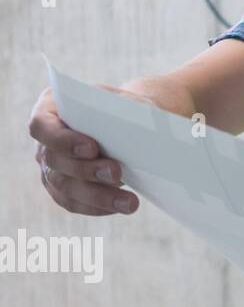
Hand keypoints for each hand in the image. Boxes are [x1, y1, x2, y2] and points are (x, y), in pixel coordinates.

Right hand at [27, 84, 147, 215]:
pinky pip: (74, 202)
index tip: (92, 148)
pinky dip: (98, 206)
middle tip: (117, 172)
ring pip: (65, 187)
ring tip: (129, 202)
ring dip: (98, 196)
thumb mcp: (124, 99)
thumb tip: (138, 128)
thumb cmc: (123, 107)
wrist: (128, 124)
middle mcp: (45, 142)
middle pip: (55, 161)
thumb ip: (124, 108)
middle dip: (87, 170)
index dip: (63, 140)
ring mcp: (51, 168)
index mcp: (51, 110)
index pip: (41, 126)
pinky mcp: (62, 189)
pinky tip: (120, 206)